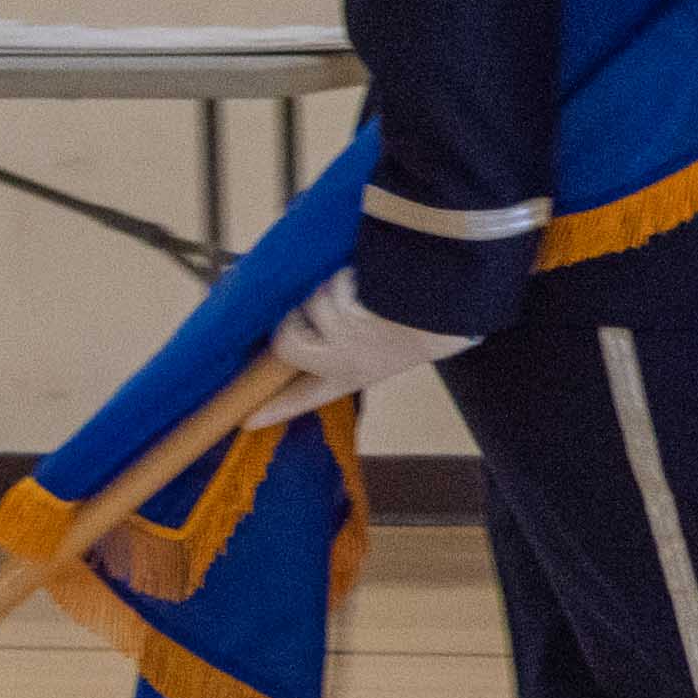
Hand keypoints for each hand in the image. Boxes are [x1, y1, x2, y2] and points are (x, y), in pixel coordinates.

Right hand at [252, 283, 474, 428]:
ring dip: (332, 286)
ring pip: (312, 303)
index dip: (275, 408)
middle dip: (293, 316)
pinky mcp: (352, 320)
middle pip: (286, 343)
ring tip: (363, 289)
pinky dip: (348, 277)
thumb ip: (338, 340)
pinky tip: (371, 284)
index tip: (248, 421)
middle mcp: (343, 367)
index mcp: (349, 378)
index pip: (304, 398)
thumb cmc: (418, 325)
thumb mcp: (378, 349)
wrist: (449, 314)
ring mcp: (345, 344)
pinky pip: (332, 287)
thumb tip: (303, 317)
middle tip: (317, 304)